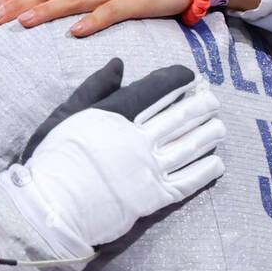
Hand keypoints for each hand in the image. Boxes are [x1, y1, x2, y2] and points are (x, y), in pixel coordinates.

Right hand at [1, 59, 225, 249]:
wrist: (51, 206)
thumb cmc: (52, 158)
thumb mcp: (66, 115)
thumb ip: (94, 89)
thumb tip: (119, 64)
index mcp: (117, 113)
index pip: (158, 88)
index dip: (178, 79)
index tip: (189, 76)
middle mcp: (139, 138)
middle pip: (181, 116)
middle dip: (201, 105)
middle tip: (212, 99)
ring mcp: (150, 168)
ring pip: (190, 145)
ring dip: (209, 133)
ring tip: (220, 126)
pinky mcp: (155, 196)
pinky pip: (188, 181)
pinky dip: (206, 170)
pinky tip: (216, 162)